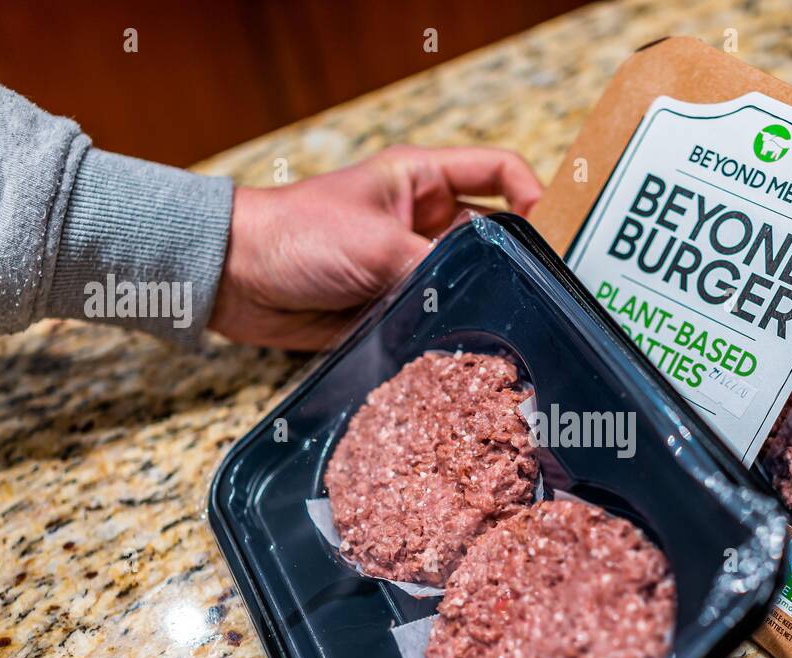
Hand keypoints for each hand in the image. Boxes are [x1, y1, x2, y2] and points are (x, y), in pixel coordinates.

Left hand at [210, 145, 542, 349]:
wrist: (234, 278)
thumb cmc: (295, 234)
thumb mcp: (376, 244)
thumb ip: (434, 268)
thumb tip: (481, 298)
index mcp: (423, 181)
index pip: (500, 172)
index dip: (536, 195)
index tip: (557, 234)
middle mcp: (423, 221)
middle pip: (494, 235)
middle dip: (517, 261)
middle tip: (547, 293)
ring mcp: (409, 265)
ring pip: (467, 281)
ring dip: (483, 300)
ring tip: (515, 326)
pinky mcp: (392, 304)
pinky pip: (436, 315)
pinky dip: (451, 330)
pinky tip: (470, 349)